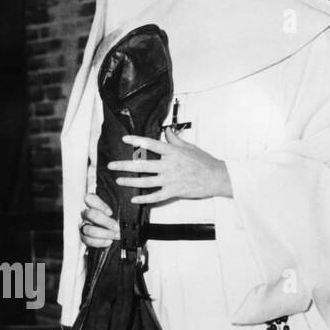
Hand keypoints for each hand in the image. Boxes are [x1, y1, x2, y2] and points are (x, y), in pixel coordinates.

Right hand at [80, 191, 118, 248]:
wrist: (108, 233)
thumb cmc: (112, 219)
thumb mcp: (115, 210)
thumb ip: (118, 206)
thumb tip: (128, 203)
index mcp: (91, 203)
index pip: (90, 198)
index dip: (100, 206)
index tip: (110, 213)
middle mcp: (85, 213)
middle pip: (91, 214)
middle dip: (106, 222)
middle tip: (117, 227)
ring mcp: (83, 225)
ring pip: (89, 229)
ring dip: (105, 234)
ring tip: (115, 235)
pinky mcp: (83, 236)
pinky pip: (88, 240)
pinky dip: (100, 242)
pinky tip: (108, 241)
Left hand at [108, 129, 231, 201]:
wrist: (217, 177)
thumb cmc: (205, 162)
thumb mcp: (190, 147)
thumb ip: (175, 140)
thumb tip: (166, 131)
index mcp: (173, 152)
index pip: (151, 144)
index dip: (137, 141)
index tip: (125, 139)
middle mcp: (169, 165)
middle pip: (142, 164)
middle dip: (124, 165)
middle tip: (111, 165)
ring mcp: (170, 179)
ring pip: (146, 181)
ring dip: (130, 181)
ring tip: (119, 180)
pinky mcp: (174, 192)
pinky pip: (156, 196)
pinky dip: (144, 199)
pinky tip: (135, 199)